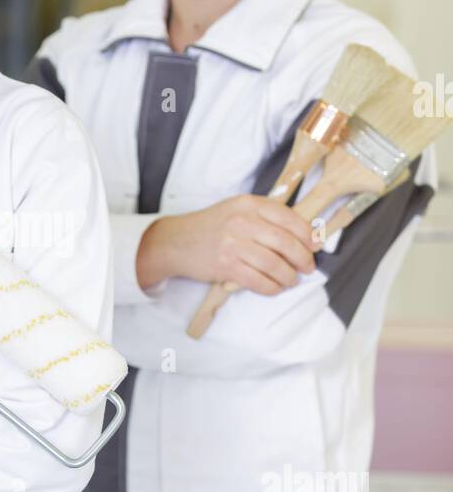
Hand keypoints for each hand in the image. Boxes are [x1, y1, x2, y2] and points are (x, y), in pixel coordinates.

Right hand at [138, 194, 321, 295]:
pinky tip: (275, 287)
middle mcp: (241, 222)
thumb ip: (265, 217)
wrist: (175, 242)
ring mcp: (232, 245)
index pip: (288, 218)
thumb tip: (302, 235)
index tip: (315, 245)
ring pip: (274, 265)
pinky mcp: (225, 266)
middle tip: (307, 267)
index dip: (307, 234)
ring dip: (288, 276)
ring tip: (291, 280)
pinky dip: (271, 287)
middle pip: (285, 243)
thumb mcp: (236, 210)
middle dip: (302, 258)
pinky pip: (258, 281)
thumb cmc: (211, 227)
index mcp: (248, 204)